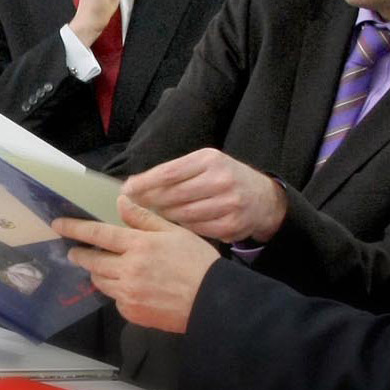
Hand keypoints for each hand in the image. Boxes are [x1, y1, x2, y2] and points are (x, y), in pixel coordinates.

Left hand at [54, 199, 218, 333]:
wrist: (212, 301)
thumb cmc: (197, 262)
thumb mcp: (175, 232)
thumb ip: (144, 219)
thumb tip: (120, 203)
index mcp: (138, 246)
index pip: (98, 234)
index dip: (75, 229)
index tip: (58, 225)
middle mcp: (128, 270)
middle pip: (92, 261)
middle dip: (80, 255)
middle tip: (75, 252)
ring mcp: (128, 294)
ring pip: (101, 282)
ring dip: (98, 273)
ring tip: (105, 267)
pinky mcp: (132, 312)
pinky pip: (115, 299)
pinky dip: (117, 291)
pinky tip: (129, 287)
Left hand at [123, 148, 287, 244]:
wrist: (263, 198)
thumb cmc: (224, 179)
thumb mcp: (204, 165)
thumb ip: (173, 173)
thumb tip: (133, 184)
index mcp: (209, 160)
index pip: (169, 172)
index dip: (145, 183)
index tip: (126, 191)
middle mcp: (221, 179)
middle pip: (174, 195)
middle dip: (151, 203)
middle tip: (135, 208)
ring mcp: (229, 203)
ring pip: (184, 215)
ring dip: (165, 217)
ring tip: (153, 218)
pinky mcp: (232, 224)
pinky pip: (197, 230)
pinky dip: (183, 229)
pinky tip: (175, 228)